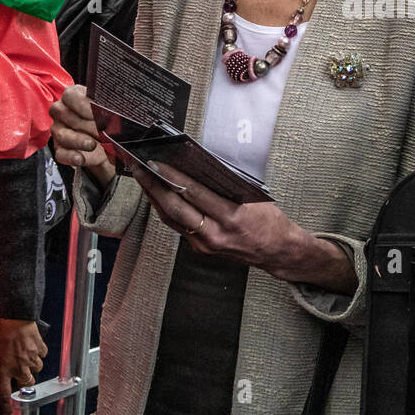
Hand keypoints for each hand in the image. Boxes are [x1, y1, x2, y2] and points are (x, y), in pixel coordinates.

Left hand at [0, 319, 47, 414]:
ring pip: (37, 368)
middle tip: (23, 374)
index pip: (5, 395)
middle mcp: (18, 366)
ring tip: (25, 354)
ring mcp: (30, 358)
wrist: (12, 314)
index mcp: (2, 369)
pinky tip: (31, 345)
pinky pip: (42, 354)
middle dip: (26, 380)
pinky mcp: (39, 348)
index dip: (8, 406)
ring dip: (32, 364)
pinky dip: (38, 352)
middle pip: (27, 383)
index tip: (10, 414)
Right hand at [50, 84, 113, 186]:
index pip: (70, 96)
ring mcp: (59, 131)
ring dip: (78, 140)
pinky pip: (61, 153)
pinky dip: (71, 156)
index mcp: (73, 97)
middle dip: (85, 123)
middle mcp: (63, 112)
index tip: (97, 110)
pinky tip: (81, 158)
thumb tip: (114, 108)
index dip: (83, 103)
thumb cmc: (108, 119)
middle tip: (101, 129)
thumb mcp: (111, 109)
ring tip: (92, 144)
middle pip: (65, 114)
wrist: (110, 141)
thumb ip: (109, 107)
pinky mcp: (61, 149)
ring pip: (62, 134)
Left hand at [134, 161, 357, 293]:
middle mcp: (214, 235)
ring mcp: (205, 245)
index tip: (157, 162)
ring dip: (154, 197)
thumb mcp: (253, 197)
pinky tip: (158, 196)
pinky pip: (178, 226)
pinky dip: (166, 209)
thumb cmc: (269, 221)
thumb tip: (199, 164)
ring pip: (171, 219)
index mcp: (231, 218)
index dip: (172, 177)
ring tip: (142, 178)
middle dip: (153, 186)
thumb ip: (225, 184)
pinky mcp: (200, 249)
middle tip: (138, 167)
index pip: (194, 194)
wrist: (276, 251)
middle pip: (174, 209)